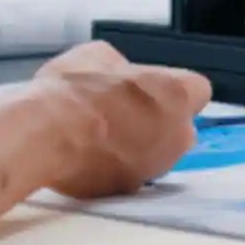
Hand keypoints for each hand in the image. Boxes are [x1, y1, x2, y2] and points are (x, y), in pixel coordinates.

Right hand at [32, 41, 211, 198]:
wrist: (46, 136)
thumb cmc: (76, 89)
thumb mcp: (98, 56)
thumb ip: (125, 68)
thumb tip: (123, 74)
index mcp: (178, 96)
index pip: (198, 90)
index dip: (175, 88)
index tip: (153, 87)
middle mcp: (178, 135)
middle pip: (181, 126)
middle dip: (161, 120)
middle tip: (126, 112)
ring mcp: (157, 166)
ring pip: (159, 153)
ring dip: (141, 145)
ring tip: (104, 135)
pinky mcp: (131, 189)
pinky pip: (133, 173)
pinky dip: (119, 166)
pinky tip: (93, 156)